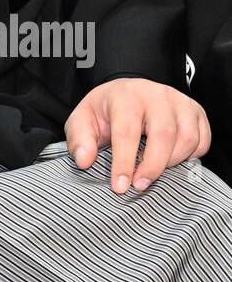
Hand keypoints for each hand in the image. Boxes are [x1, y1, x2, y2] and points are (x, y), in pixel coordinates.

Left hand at [65, 78, 210, 193]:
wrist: (126, 94)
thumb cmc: (105, 112)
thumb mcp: (82, 121)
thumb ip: (80, 141)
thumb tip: (84, 161)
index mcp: (125, 96)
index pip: (127, 130)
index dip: (124, 162)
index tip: (120, 186)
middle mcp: (156, 94)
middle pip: (164, 134)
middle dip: (153, 166)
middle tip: (139, 185)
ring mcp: (179, 101)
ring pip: (187, 138)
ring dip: (172, 162)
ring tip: (153, 170)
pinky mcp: (195, 111)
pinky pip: (202, 139)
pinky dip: (191, 156)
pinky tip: (172, 160)